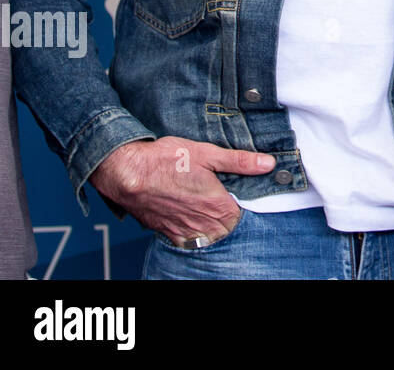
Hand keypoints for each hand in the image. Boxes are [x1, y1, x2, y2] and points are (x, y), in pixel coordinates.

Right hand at [89, 137, 274, 246]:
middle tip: (225, 199)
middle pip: (225, 229)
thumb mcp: (207, 153)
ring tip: (208, 207)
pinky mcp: (164, 230)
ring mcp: (181, 229)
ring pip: (206, 237)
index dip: (244, 203)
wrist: (126, 172)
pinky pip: (184, 239)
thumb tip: (268, 164)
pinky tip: (189, 216)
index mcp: (215, 205)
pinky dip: (191, 232)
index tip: (242, 192)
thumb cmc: (165, 160)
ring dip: (211, 226)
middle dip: (229, 216)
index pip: (242, 215)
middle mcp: (200, 223)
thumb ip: (240, 161)